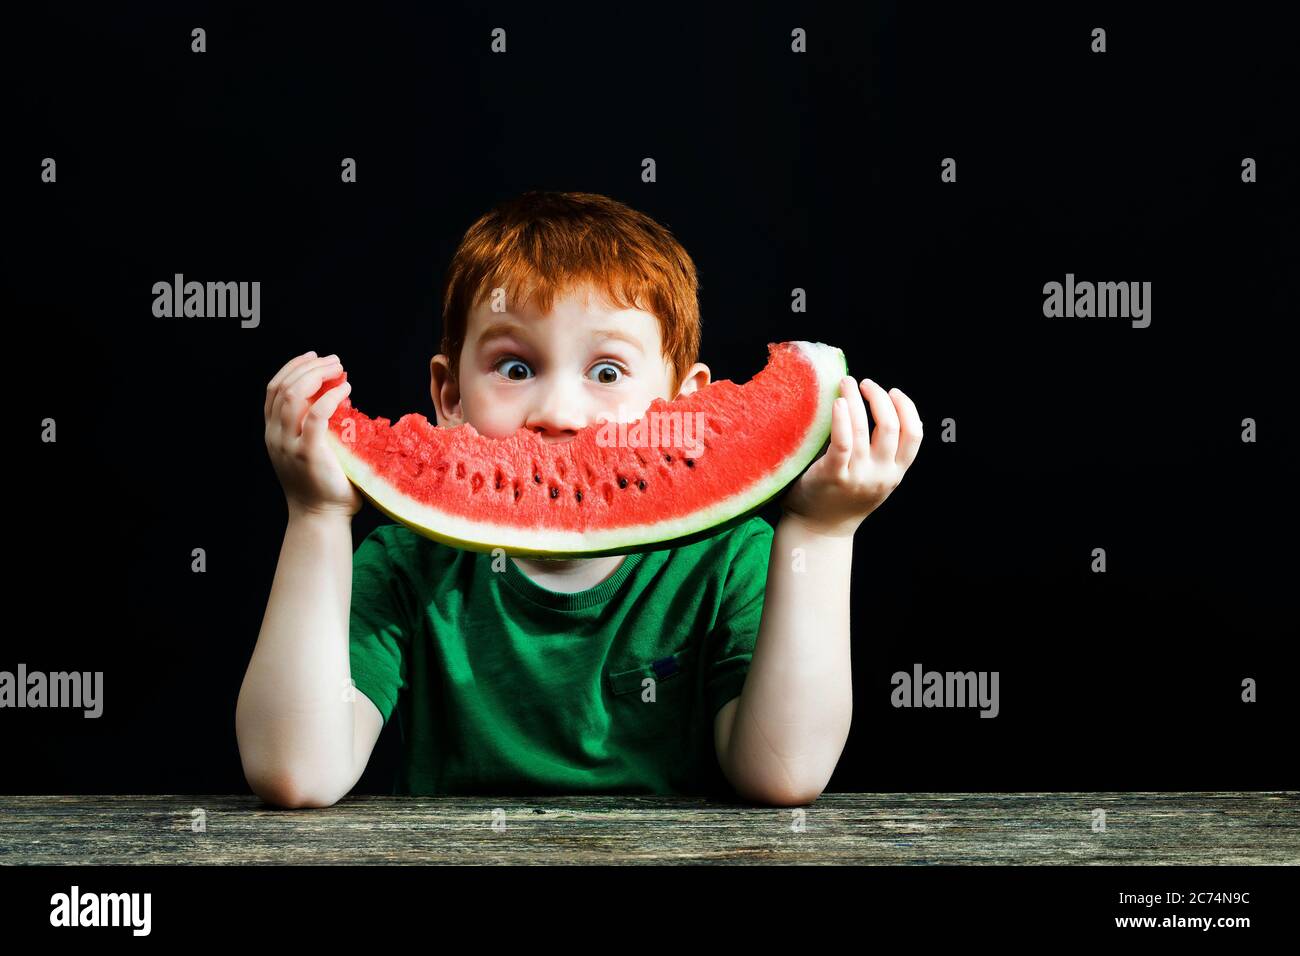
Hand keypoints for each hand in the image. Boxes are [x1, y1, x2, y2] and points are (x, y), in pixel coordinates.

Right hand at [263, 350, 361, 519]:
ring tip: (339, 369)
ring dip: (318, 375)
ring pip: (293, 396)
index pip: (273, 389)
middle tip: (334, 361)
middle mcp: (275, 436)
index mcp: (273, 433)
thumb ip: (319, 422)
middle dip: (308, 367)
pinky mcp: (308, 453)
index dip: (292, 368)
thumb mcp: (316, 447)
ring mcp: (289, 445)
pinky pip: (316, 416)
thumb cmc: (325, 484)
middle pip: (283, 387)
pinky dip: (330, 397)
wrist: (321, 518)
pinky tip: (346, 390)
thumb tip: (339, 395)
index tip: (313, 357)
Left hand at [779, 376, 921, 536]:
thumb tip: (890, 411)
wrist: (819, 530)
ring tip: (846, 383)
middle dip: (880, 398)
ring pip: (863, 429)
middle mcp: (880, 475)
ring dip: (856, 399)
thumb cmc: (845, 498)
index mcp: (895, 473)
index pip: (914, 434)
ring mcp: (857, 476)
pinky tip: (838, 402)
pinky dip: (842, 419)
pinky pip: (841, 442)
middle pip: (890, 426)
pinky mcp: (832, 476)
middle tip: (865, 384)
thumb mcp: (876, 479)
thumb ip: (886, 454)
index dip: (907, 408)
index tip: (894, 392)